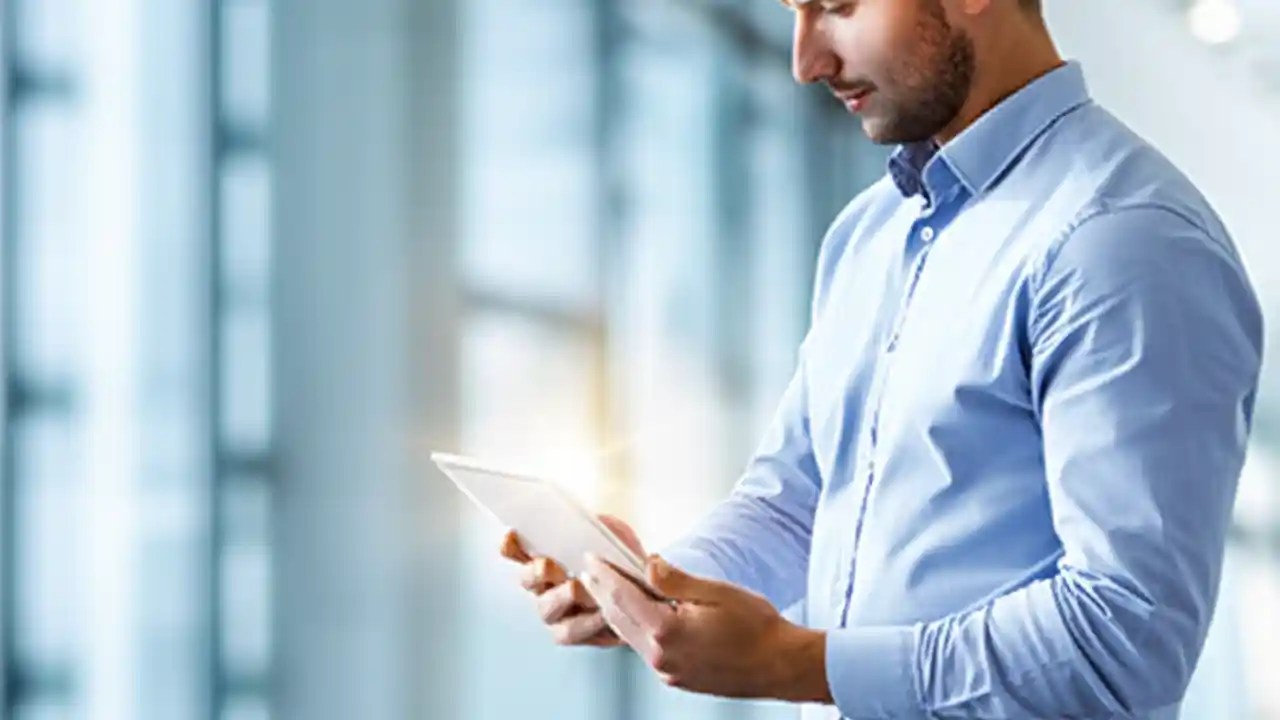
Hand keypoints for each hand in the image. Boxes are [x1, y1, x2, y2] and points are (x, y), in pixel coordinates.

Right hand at [499, 514, 646, 647]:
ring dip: (561, 597)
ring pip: (545, 608)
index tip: (514, 533)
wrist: (644, 595)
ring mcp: (554, 612)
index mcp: (546, 557)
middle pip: (527, 579)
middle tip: (548, 564)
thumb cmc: (624, 561)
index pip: (517, 550)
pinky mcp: (571, 633)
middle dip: (536, 571)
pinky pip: (568, 631)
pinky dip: (585, 622)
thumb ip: (604, 527)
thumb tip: (594, 523)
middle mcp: (544, 585)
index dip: (511, 544)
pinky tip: (603, 613)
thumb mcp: (618, 536)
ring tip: (580, 589)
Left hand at [581, 554, 831, 702]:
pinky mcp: (677, 678)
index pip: (623, 597)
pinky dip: (635, 628)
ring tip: (608, 588)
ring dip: (616, 611)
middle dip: (602, 592)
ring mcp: (668, 671)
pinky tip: (638, 613)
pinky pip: (645, 649)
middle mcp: (662, 656)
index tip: (592, 558)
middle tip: (591, 570)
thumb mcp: (716, 592)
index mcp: (668, 631)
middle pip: (618, 618)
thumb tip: (648, 565)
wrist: (780, 665)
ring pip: (629, 636)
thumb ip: (675, 580)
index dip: (605, 574)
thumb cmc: (757, 627)